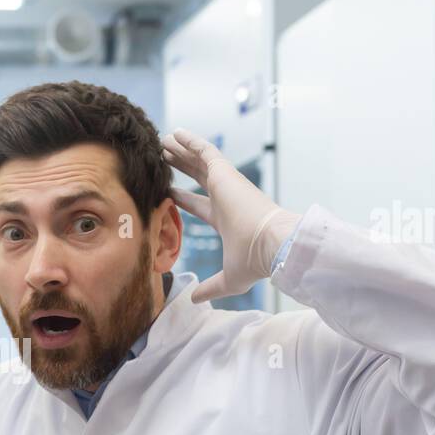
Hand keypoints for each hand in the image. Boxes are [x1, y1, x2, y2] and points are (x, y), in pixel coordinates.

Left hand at [161, 129, 300, 301]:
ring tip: (163, 141)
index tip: (169, 193)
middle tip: (164, 158)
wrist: (272, 245)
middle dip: (182, 167)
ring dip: (182, 151)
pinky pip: (204, 151)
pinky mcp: (225, 172)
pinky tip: (176, 134)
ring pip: (200, 161)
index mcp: (226, 219)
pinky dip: (190, 141)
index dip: (184, 198)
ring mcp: (226, 183)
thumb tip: (194, 300)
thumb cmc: (255, 261)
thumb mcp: (229, 279)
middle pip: (198, 178)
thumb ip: (211, 287)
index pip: (200, 205)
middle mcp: (226, 198)